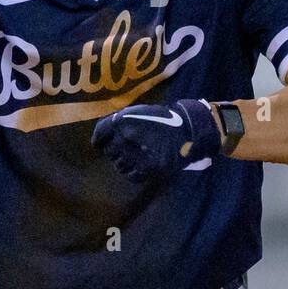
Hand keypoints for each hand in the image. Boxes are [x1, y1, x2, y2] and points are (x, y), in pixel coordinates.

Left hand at [91, 98, 221, 182]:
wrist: (188, 129)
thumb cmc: (161, 118)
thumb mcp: (138, 112)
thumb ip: (119, 122)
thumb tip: (102, 137)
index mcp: (122, 121)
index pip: (100, 135)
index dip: (100, 141)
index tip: (101, 144)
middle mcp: (126, 137)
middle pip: (109, 152)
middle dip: (116, 152)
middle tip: (127, 149)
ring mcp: (137, 154)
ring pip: (119, 166)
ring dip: (124, 164)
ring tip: (136, 158)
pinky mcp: (148, 168)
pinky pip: (131, 176)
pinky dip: (134, 173)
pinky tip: (142, 166)